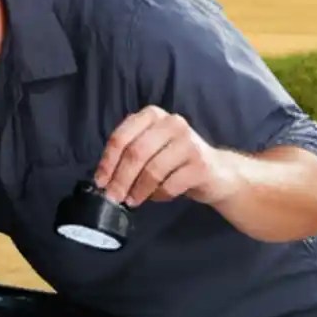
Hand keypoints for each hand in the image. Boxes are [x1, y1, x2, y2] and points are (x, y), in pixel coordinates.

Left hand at [94, 105, 239, 207]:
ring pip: (152, 170)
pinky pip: (170, 184)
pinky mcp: (201, 164)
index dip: (107, 162)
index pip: (121, 137)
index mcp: (152, 115)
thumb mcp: (149, 149)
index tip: (100, 182)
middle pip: (136, 153)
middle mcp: (171, 123)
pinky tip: (158, 196)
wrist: (216, 171)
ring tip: (133, 200)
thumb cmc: (174, 161)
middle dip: (120, 179)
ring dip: (138, 190)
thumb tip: (103, 180)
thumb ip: (127, 156)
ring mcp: (189, 142)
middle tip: (113, 197)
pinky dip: (159, 195)